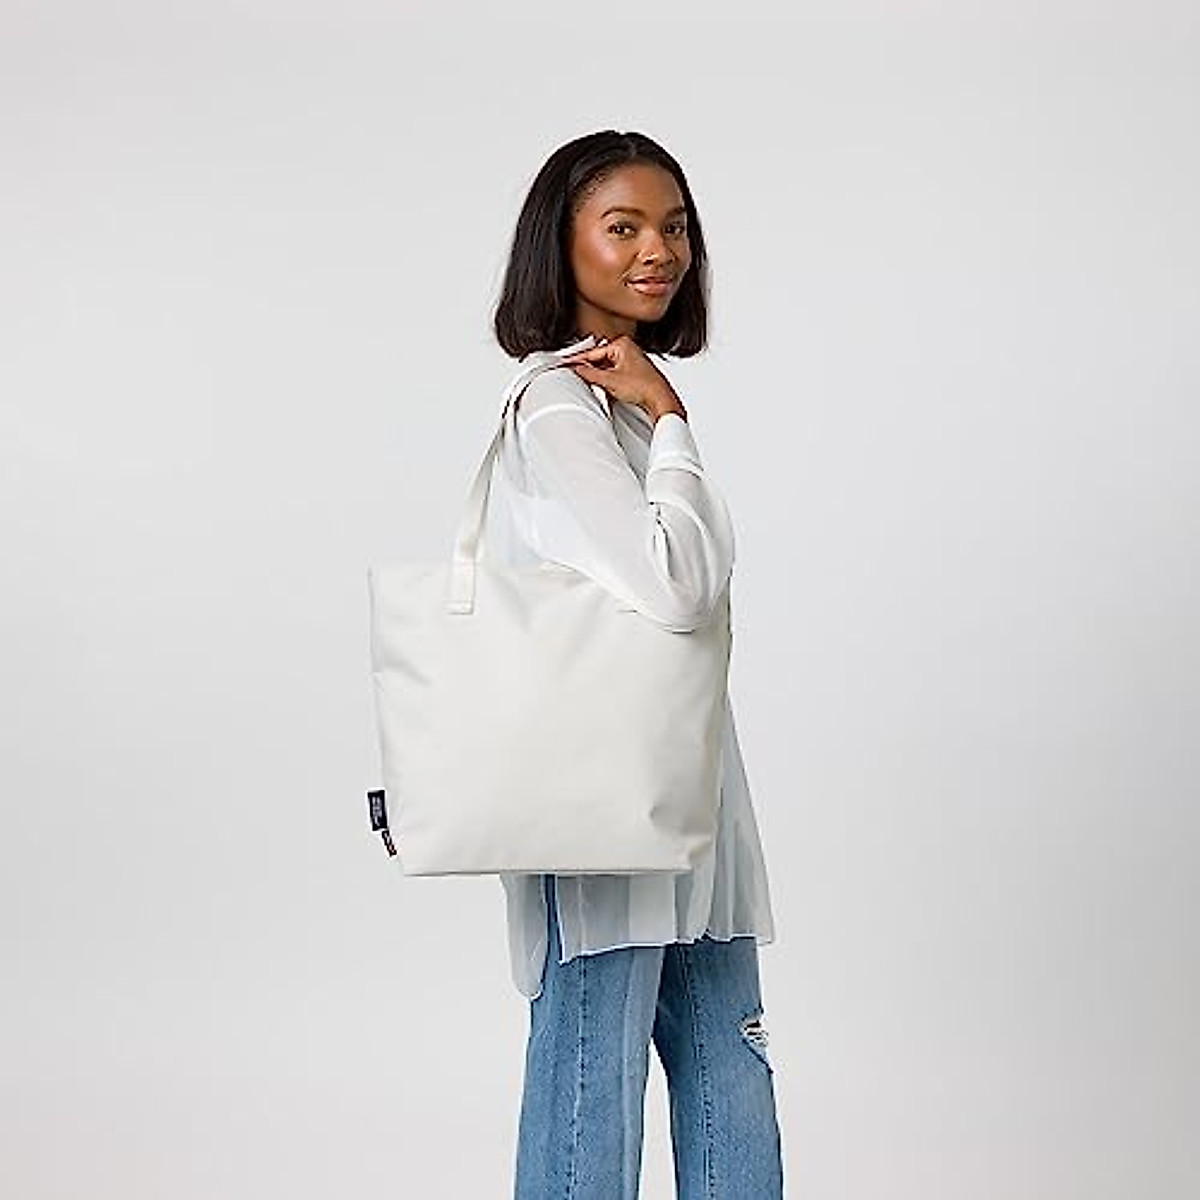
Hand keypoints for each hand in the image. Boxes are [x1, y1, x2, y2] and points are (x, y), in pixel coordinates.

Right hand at [562, 334, 684, 420]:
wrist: (661, 400)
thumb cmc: (645, 387)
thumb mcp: (610, 380)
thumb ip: (589, 374)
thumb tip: (578, 370)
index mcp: (622, 344)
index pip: (592, 352)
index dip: (577, 360)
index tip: (565, 364)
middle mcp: (627, 349)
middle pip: (598, 359)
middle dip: (589, 370)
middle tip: (576, 376)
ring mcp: (630, 360)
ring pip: (605, 367)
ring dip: (598, 377)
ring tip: (595, 385)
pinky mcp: (633, 372)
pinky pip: (613, 373)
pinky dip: (607, 380)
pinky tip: (606, 388)